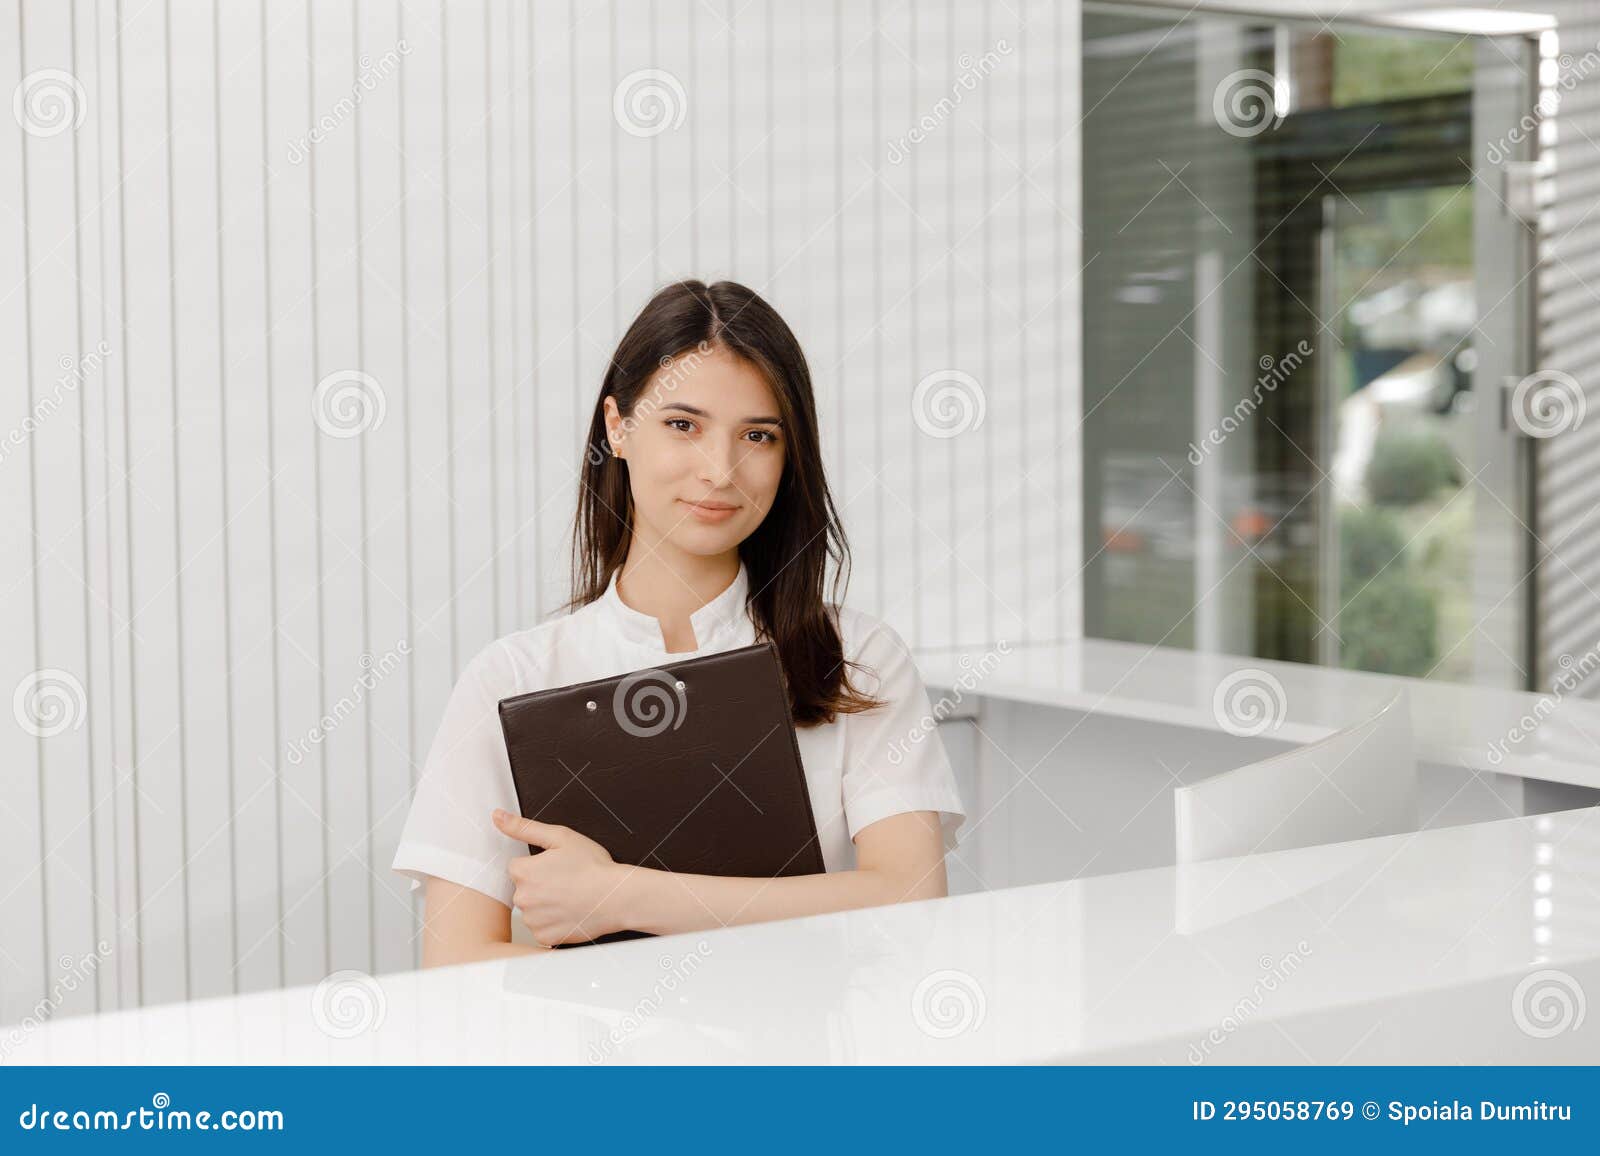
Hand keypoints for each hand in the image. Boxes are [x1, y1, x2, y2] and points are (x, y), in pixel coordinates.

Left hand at [491, 809, 628, 945]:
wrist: (616, 897)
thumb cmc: (593, 866)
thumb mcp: (560, 837)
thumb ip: (524, 827)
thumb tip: (498, 816)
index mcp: (522, 872)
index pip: (517, 867)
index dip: (538, 865)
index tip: (557, 867)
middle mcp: (522, 898)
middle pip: (524, 889)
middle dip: (540, 885)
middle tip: (566, 881)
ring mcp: (533, 921)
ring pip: (533, 910)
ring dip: (546, 905)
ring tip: (570, 898)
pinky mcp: (545, 938)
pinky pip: (542, 929)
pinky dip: (554, 923)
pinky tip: (570, 913)